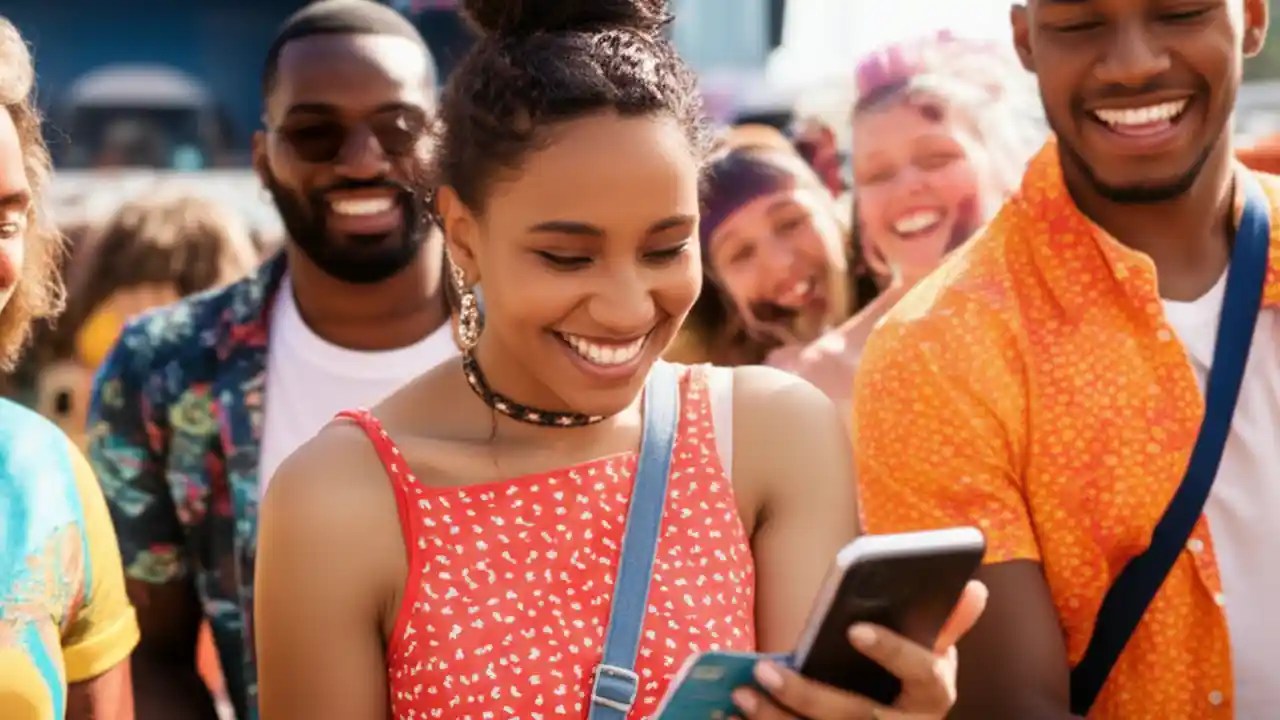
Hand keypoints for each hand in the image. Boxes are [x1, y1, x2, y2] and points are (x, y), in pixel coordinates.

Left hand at [731, 580, 988, 718]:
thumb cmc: (911, 684)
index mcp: (935, 694)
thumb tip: (975, 587)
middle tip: (765, 668)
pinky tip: (737, 716)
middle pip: (857, 718)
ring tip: (742, 692)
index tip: (854, 628)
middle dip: (807, 697)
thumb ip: (945, 624)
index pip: (921, 672)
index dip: (892, 652)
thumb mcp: (931, 656)